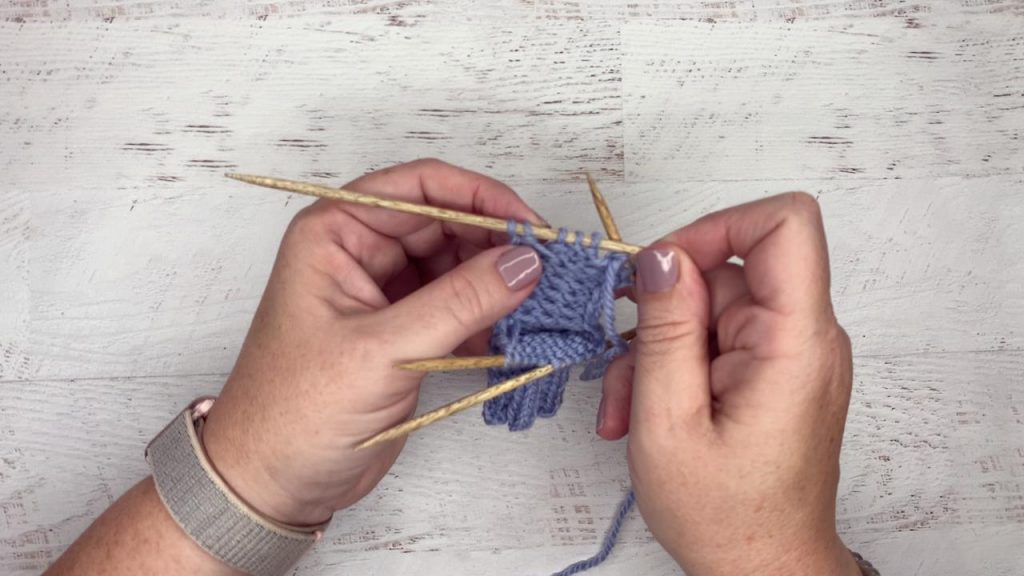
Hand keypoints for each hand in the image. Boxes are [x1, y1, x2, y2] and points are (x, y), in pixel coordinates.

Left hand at [201, 159, 545, 525]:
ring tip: (535, 307)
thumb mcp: (383, 351)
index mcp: (337, 233)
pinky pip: (458, 306)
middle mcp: (361, 252)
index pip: (421, 187)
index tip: (531, 225)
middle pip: (447, 224)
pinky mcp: (404, 331)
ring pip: (457, 266)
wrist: (272, 482)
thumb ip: (459, 302)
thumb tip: (524, 262)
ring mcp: (385, 293)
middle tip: (547, 271)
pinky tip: (509, 337)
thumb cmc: (296, 411)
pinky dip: (487, 318)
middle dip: (497, 244)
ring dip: (497, 284)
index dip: (481, 198)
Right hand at [596, 193, 860, 574]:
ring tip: (626, 408)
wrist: (763, 570)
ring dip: (656, 351)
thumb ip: (666, 329)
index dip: (717, 226)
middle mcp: (804, 338)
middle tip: (623, 366)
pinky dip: (673, 368)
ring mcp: (789, 355)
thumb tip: (662, 256)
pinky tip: (644, 411)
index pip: (785, 223)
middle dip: (661, 313)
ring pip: (708, 310)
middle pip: (727, 272)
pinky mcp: (772, 371)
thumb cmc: (726, 517)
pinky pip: (714, 340)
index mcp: (794, 343)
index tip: (664, 267)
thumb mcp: (669, 420)